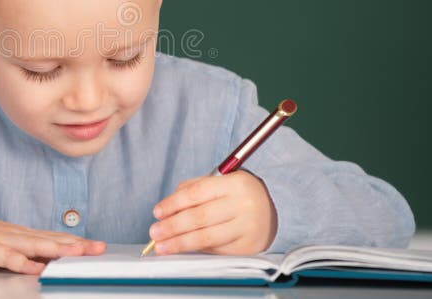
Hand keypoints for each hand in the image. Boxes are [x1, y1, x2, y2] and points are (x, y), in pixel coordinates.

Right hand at [0, 219, 105, 274]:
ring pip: (37, 245)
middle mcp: (24, 235)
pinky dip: (24, 263)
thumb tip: (62, 257)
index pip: (60, 237)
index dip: (80, 242)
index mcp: (31, 235)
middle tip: (97, 248)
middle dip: (77, 244)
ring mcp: (10, 241)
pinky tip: (36, 268)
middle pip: (54, 239)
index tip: (100, 246)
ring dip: (58, 248)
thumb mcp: (19, 244)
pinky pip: (11, 258)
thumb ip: (39, 250)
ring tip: (76, 252)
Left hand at [148, 170, 276, 255]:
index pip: (197, 193)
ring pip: (207, 237)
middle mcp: (243, 205)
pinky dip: (198, 250)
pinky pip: (217, 249)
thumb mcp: (222, 182)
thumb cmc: (239, 194)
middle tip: (154, 232)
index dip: (173, 203)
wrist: (276, 209)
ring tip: (162, 246)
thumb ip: (194, 188)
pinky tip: (184, 249)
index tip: (157, 212)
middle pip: (200, 217)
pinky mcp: (248, 246)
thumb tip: (167, 208)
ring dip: (180, 243)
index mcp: (234, 183)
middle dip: (173, 226)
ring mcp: (247, 227)